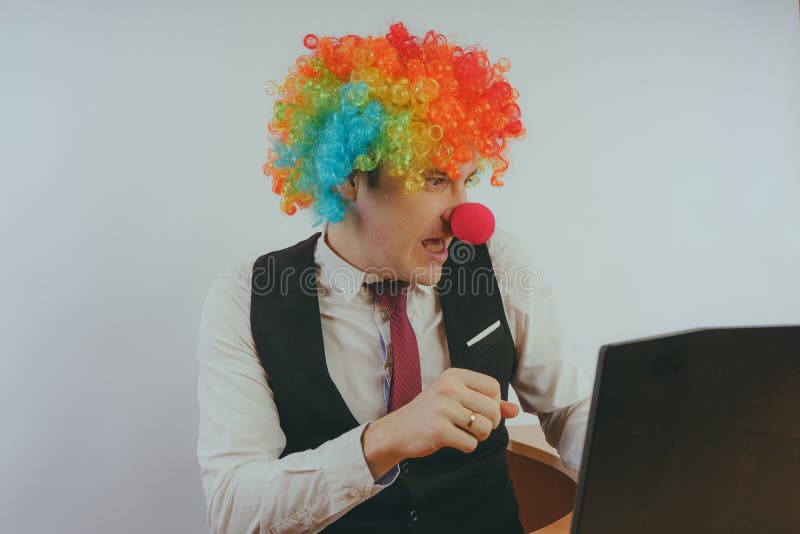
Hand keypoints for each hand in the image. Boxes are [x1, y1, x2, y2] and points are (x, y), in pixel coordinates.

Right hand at [361, 368, 519, 478]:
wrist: (397, 431)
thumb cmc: (431, 413)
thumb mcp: (457, 399)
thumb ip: (487, 402)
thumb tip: (516, 410)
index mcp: (454, 375)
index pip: (494, 387)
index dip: (495, 403)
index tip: (480, 410)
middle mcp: (448, 388)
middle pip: (493, 409)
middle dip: (489, 423)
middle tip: (473, 426)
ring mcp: (443, 409)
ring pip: (485, 428)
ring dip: (479, 436)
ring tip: (462, 432)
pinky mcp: (439, 431)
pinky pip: (471, 444)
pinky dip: (466, 447)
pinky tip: (451, 440)